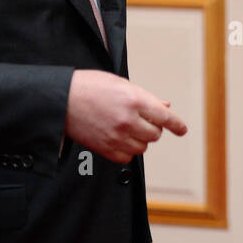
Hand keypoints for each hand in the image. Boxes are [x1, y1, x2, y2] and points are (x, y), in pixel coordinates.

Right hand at [65, 69, 186, 163]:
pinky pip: (127, 157)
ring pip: (143, 147)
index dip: (176, 125)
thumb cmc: (89, 87)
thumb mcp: (120, 84)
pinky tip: (119, 139)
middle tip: (141, 120)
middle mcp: (128, 120)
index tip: (182, 130)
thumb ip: (145, 97)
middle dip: (152, 128)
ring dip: (140, 139)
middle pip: (155, 134)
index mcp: (134, 100)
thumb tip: (165, 107)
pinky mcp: (105, 149)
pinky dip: (127, 150)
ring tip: (127, 128)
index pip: (165, 117)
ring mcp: (116, 136)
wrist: (61, 100)